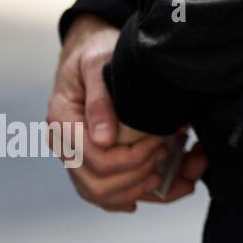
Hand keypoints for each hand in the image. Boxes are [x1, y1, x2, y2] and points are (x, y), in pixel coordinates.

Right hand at [49, 15, 205, 210]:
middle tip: (168, 156)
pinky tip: (158, 189)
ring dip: (144, 191)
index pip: (95, 160)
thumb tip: (105, 139)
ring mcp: (79, 156)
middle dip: (140, 177)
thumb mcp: (97, 64)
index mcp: (64, 123)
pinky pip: (108, 191)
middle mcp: (67, 146)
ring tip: (178, 177)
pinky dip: (135, 194)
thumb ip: (100, 99)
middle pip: (98, 186)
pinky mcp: (94, 158)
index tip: (159, 143)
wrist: (90, 47)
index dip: (131, 159)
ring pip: (104, 194)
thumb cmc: (95, 52)